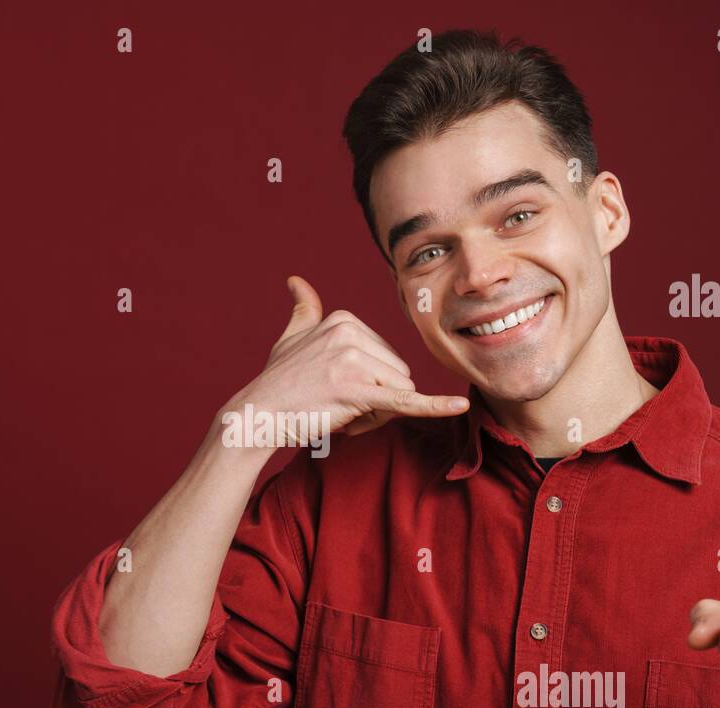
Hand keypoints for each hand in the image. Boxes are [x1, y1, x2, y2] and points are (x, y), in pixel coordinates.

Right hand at [223, 275, 468, 441]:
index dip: (368, 382)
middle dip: (376, 400)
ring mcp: (355, 362)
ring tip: (338, 412)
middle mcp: (351, 335)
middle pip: (397, 376)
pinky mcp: (358, 391)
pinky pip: (405, 401)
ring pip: (397, 395)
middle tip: (337, 405)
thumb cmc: (277, 381)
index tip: (333, 387)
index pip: (387, 358)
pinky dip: (435, 406)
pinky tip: (460, 405)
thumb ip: (303, 309)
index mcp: (345, 320)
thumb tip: (296, 281)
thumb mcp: (291, 338)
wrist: (258, 414)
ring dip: (374, 415)